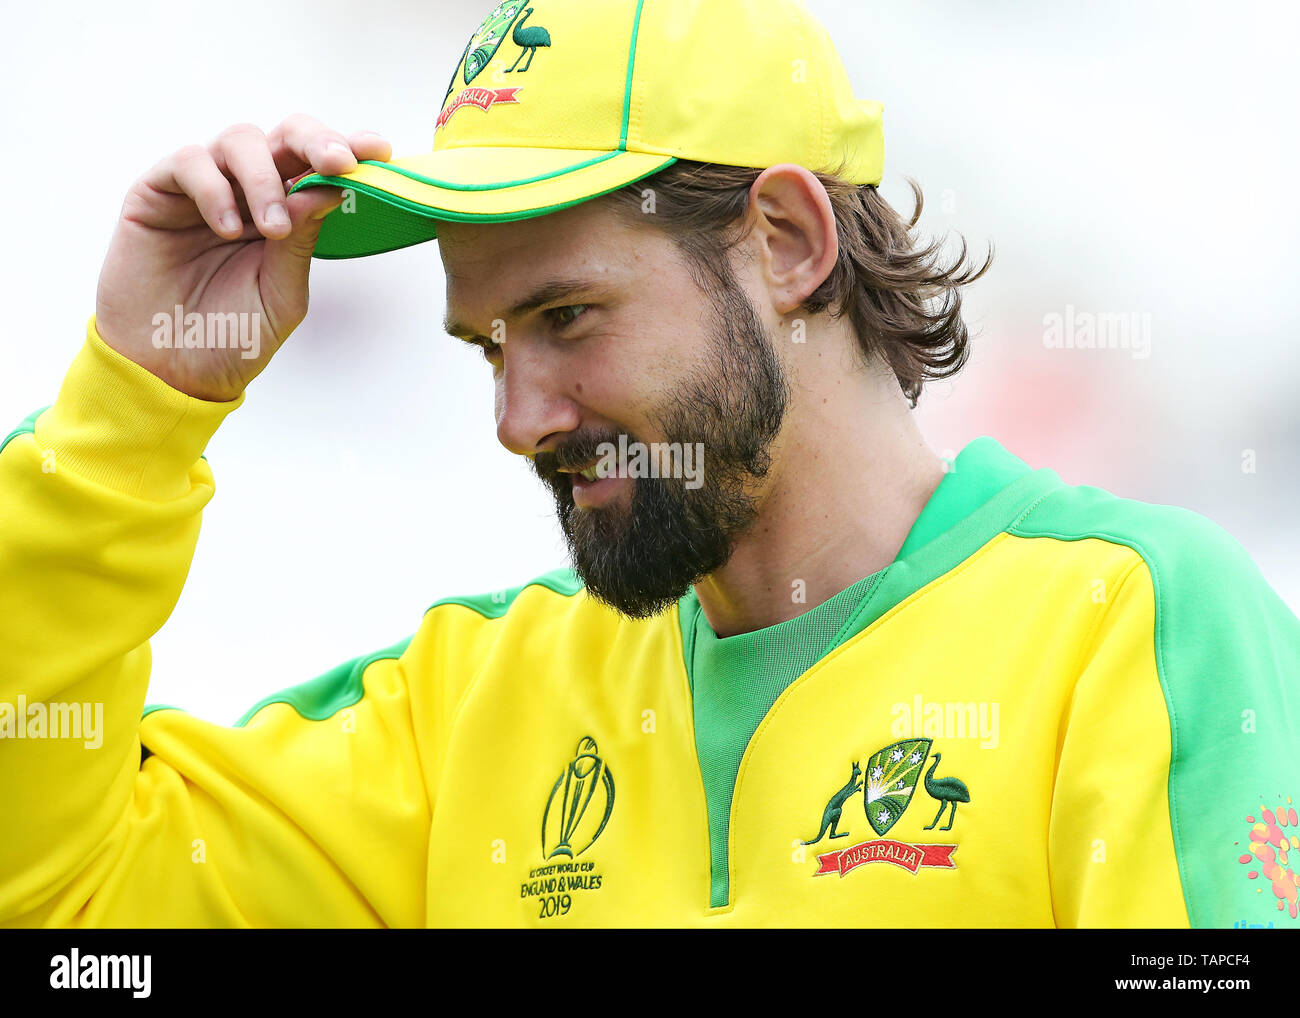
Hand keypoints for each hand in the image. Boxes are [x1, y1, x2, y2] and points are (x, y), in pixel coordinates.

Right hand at [94, 113, 391, 400]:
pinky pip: (189, 162)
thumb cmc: (230, 336)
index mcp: (287, 215)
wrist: (170, 369)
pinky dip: (213, 188)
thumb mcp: (282, 294)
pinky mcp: (157, 192)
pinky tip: (227, 229)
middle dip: (315, 141)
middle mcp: (248, 193)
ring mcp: (204, 189)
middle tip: (336, 163)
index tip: (378, 151)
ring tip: (271, 227)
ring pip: (240, 140)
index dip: (348, 149)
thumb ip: (302, 243)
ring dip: (264, 178)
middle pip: (284, 136)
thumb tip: (328, 190)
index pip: (318, 168)